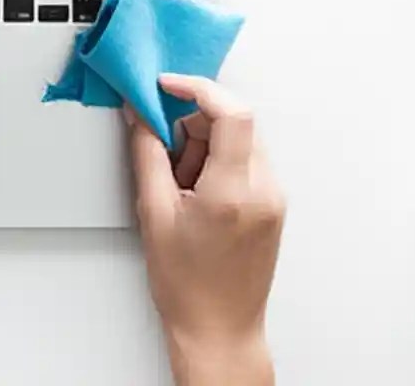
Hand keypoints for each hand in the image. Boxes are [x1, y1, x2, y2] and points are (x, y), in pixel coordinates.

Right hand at [127, 74, 284, 385]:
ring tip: (181, 187)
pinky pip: (246, 161)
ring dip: (204, 146)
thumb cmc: (185, 284)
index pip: (232, 113)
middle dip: (193, 126)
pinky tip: (195, 194)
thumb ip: (147, 154)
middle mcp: (264, 189)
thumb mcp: (153, 213)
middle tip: (165, 154)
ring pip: (238, 140)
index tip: (166, 85)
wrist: (218, 328)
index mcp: (233, 191)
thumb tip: (139, 114)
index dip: (197, 89)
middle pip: (233, 123)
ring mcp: (274, 197)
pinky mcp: (274, 204)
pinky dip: (217, 163)